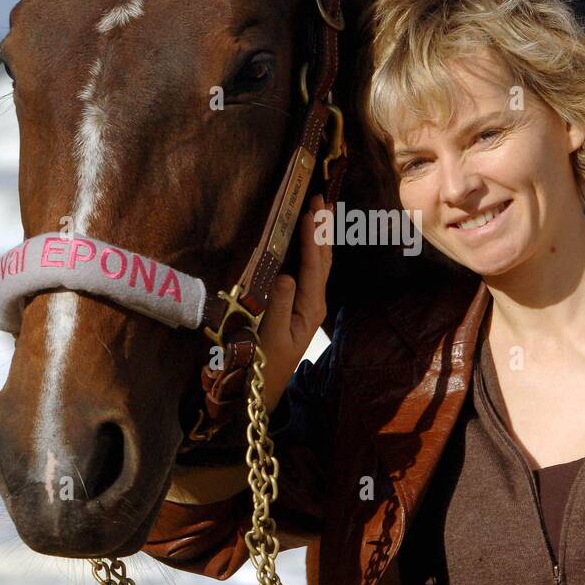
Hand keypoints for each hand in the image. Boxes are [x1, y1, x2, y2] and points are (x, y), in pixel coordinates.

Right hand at [257, 193, 333, 413]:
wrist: (261, 388)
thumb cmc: (262, 363)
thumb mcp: (269, 336)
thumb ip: (279, 305)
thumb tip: (286, 275)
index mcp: (311, 307)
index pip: (314, 265)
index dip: (312, 237)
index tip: (310, 210)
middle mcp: (315, 302)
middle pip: (323, 258)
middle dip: (321, 227)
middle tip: (318, 196)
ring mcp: (309, 303)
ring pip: (319, 263)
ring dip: (319, 235)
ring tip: (319, 209)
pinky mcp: (299, 305)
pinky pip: (309, 271)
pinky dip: (310, 250)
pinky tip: (308, 240)